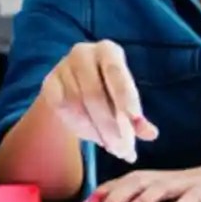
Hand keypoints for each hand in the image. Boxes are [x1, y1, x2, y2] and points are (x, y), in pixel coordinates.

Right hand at [40, 40, 158, 162]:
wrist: (73, 84)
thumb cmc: (108, 90)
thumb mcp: (125, 99)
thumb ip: (138, 118)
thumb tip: (151, 134)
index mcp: (108, 51)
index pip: (117, 74)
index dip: (126, 97)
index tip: (135, 119)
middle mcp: (83, 54)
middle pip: (94, 94)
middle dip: (110, 126)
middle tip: (122, 150)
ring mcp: (62, 67)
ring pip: (77, 106)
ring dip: (95, 131)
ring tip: (111, 147)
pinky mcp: (48, 84)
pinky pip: (62, 110)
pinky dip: (79, 127)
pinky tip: (92, 137)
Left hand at [86, 160, 200, 201]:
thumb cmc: (184, 191)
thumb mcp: (158, 197)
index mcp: (148, 179)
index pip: (119, 183)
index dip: (100, 194)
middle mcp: (160, 179)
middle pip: (134, 182)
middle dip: (115, 198)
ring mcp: (180, 184)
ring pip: (156, 189)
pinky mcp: (200, 191)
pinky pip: (187, 199)